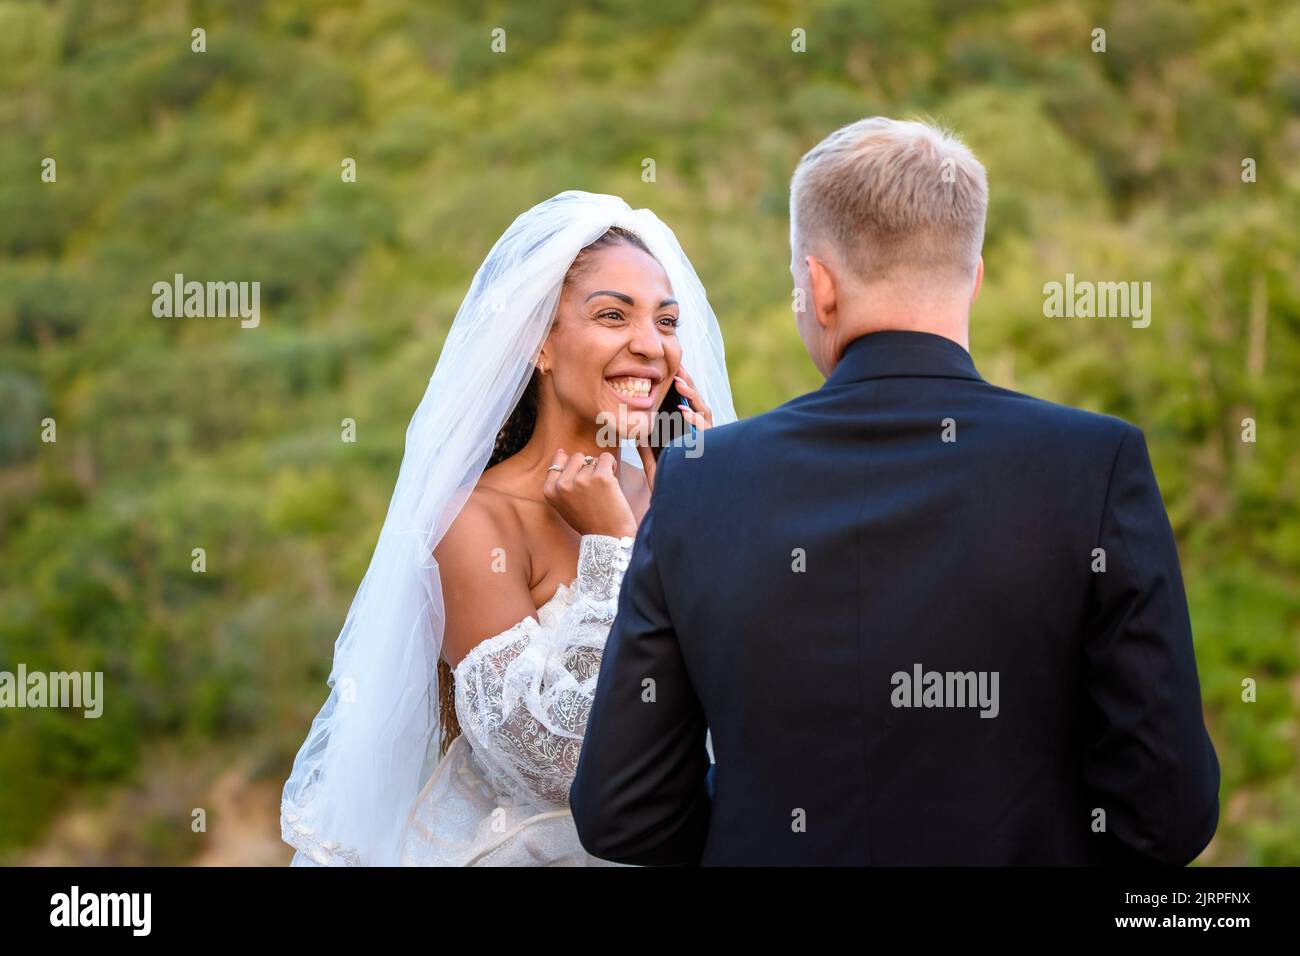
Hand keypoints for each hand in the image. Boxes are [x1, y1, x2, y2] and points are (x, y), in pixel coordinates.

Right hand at [543, 449, 636, 538]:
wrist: (608, 537)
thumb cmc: (588, 521)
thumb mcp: (564, 504)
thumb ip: (559, 481)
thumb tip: (560, 452)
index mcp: (551, 491)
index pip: (558, 462)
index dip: (573, 469)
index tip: (581, 481)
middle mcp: (563, 485)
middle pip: (577, 457)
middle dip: (587, 467)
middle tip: (594, 486)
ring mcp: (581, 480)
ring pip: (593, 459)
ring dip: (600, 470)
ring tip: (602, 489)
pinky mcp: (601, 477)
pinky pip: (606, 458)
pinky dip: (611, 465)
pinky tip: (612, 481)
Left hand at [637, 365, 713, 490]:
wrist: (681, 510)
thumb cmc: (672, 488)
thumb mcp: (655, 464)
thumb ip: (647, 448)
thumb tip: (635, 433)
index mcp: (690, 437)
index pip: (688, 408)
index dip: (682, 391)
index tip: (672, 374)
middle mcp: (702, 439)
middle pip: (698, 406)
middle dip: (688, 386)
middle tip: (677, 368)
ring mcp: (708, 445)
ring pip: (705, 414)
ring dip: (691, 397)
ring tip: (678, 383)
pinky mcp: (710, 453)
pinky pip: (706, 432)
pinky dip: (695, 420)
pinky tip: (684, 411)